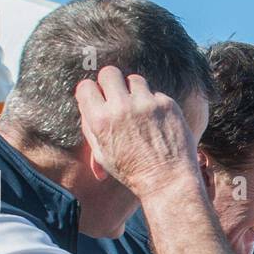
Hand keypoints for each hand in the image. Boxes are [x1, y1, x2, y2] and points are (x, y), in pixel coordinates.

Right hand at [74, 66, 197, 198]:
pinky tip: (158, 123)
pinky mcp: (166, 104)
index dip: (92, 92)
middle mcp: (121, 108)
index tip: (100, 99)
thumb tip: (87, 101)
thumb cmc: (132, 172)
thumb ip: (91, 126)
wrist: (167, 181)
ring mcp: (145, 104)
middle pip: (109, 72)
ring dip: (135, 92)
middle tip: (119, 96)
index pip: (86, 86)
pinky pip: (155, 94)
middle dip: (112, 82)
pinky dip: (155, 105)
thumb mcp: (102, 154)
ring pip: (134, 80)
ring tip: (141, 112)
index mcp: (100, 121)